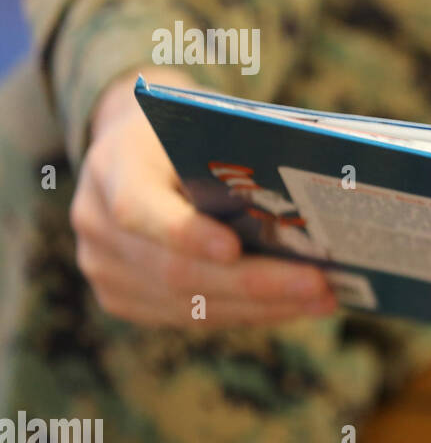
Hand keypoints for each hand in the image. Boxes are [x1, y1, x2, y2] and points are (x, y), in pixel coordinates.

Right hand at [70, 69, 336, 325]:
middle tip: (318, 283)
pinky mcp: (123, 298)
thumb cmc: (183, 133)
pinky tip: (293, 306)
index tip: (234, 248)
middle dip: (256, 282)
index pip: (138, 210)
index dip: (186, 234)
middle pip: (177, 270)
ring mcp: (105, 268)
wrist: (130, 151)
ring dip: (263, 306)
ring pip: (189, 304)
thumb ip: (236, 157)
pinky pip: (190, 317)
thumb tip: (313, 199)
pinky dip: (248, 313)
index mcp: (113, 168)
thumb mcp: (201, 124)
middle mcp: (96, 225)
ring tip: (322, 299)